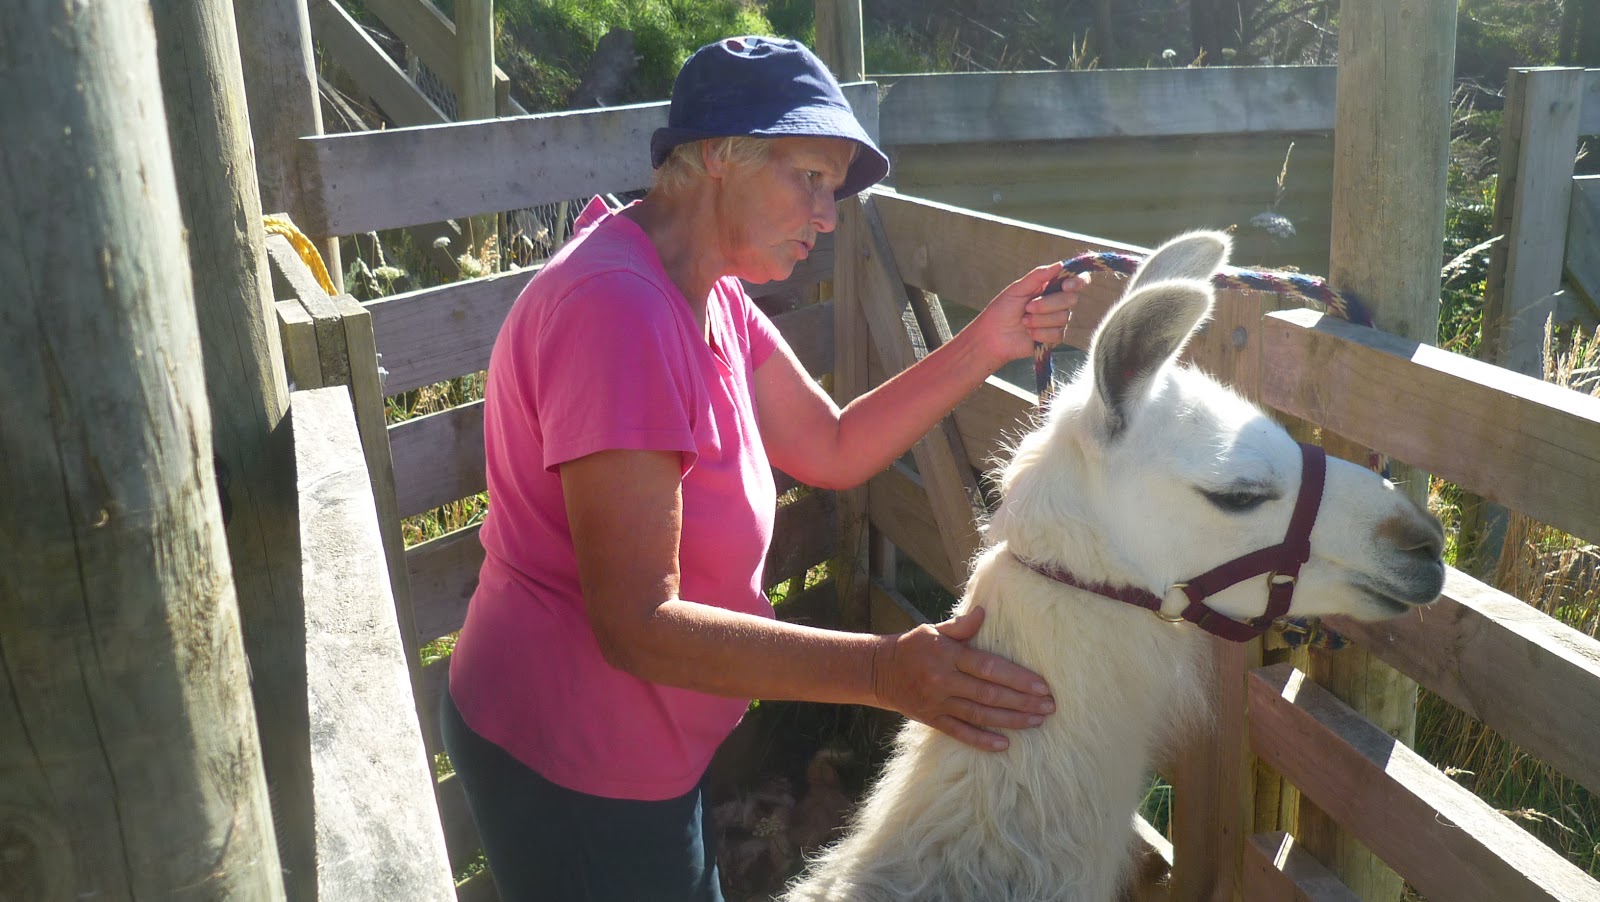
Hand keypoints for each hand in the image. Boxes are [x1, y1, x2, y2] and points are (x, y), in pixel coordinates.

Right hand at [871, 606, 1054, 751]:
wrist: (878, 671)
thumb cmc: (912, 647)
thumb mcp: (933, 630)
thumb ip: (960, 627)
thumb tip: (983, 612)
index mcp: (948, 656)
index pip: (989, 667)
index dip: (1017, 678)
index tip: (1042, 685)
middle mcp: (944, 680)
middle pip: (989, 694)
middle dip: (1022, 702)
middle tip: (1049, 707)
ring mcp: (938, 703)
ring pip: (979, 715)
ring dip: (1011, 721)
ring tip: (1037, 722)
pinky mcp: (932, 720)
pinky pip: (960, 732)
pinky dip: (982, 740)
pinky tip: (1004, 745)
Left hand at [968, 262, 1088, 368]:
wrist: (993, 335)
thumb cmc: (1003, 309)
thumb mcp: (1017, 289)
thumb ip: (1038, 276)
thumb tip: (1060, 264)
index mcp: (1051, 287)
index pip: (1077, 281)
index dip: (1078, 281)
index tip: (1066, 285)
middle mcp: (1058, 303)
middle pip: (1071, 299)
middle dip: (1047, 304)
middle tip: (1027, 307)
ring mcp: (1057, 321)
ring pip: (1063, 317)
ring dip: (1039, 320)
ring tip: (1024, 321)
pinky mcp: (1054, 338)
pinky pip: (1057, 334)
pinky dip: (1040, 333)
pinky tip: (1029, 333)